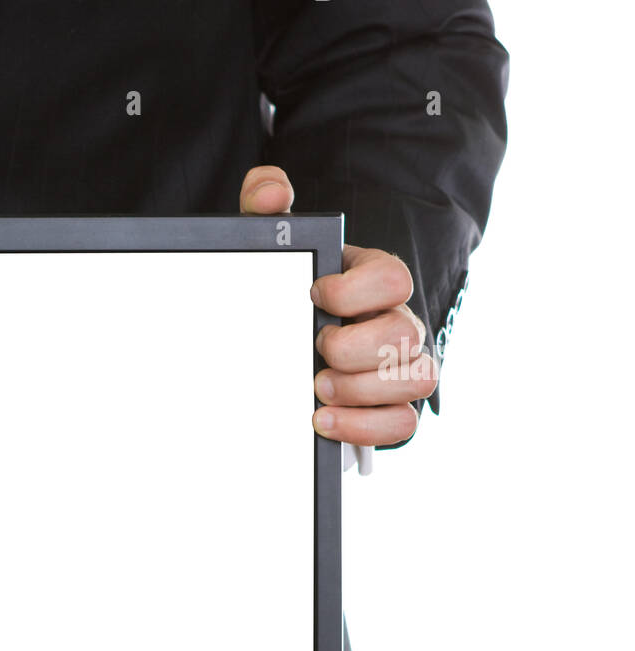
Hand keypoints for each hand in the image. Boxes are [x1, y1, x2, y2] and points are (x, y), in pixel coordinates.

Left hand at [239, 165, 436, 446]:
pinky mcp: (389, 409)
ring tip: (316, 389)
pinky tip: (322, 422)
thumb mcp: (269, 250)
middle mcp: (396, 322)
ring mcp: (399, 368)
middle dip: (355, 348)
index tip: (314, 295)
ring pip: (417, 380)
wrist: (274, 351)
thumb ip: (264, 208)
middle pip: (407, 333)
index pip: (394, 277)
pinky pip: (403, 424)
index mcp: (373, 281)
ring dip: (362, 390)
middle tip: (315, 352)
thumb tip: (271, 192)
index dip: (357, 290)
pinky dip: (366, 427)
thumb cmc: (283, 295)